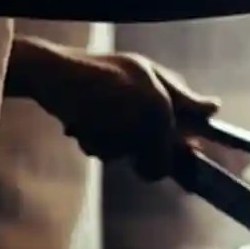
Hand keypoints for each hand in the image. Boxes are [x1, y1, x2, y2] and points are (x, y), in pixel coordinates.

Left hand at [28, 46, 224, 179]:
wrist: (47, 77)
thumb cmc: (106, 88)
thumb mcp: (150, 112)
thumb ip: (166, 143)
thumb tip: (163, 171)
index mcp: (164, 83)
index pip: (196, 108)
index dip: (202, 129)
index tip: (200, 151)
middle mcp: (146, 92)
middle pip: (161, 137)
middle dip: (144, 145)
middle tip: (131, 141)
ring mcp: (119, 105)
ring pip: (130, 144)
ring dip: (114, 144)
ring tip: (96, 129)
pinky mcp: (93, 115)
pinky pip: (105, 141)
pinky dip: (94, 139)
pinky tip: (81, 128)